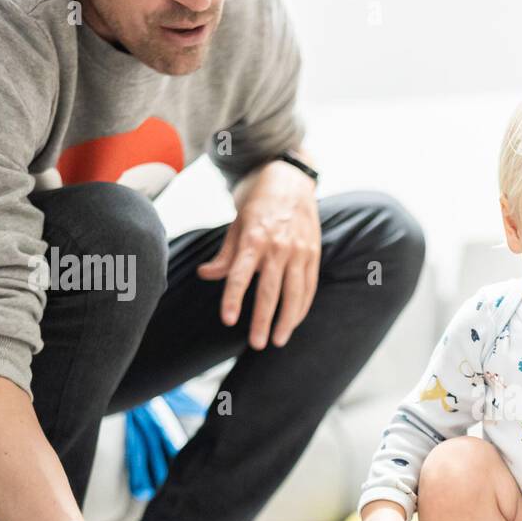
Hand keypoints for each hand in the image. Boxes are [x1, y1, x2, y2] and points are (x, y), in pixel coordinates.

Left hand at [197, 157, 321, 349]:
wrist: (291, 177)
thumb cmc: (258, 199)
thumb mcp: (237, 222)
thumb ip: (226, 254)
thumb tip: (207, 275)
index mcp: (255, 238)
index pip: (241, 275)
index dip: (233, 299)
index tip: (228, 321)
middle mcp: (279, 246)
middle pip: (270, 291)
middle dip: (263, 320)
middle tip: (257, 343)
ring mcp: (300, 251)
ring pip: (294, 293)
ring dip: (286, 320)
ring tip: (278, 340)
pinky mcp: (313, 254)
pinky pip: (309, 286)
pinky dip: (302, 306)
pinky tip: (293, 322)